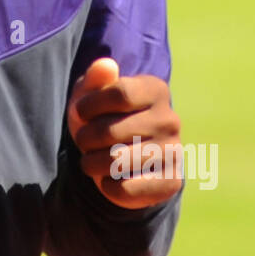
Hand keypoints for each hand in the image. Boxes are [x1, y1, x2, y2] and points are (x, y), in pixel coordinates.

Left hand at [66, 58, 182, 209]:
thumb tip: (105, 66)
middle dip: (85, 138)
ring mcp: (174, 152)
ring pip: (115, 162)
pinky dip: (107, 186)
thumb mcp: (91, 95)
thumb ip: (95, 78)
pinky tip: (111, 178)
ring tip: (93, 159)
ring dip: (91, 163)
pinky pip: (125, 189)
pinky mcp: (170, 182)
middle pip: (110, 131)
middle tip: (85, 141)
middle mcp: (170, 119)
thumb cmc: (101, 118)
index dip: (89, 106)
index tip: (81, 112)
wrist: (119, 159)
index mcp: (155, 90)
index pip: (119, 93)